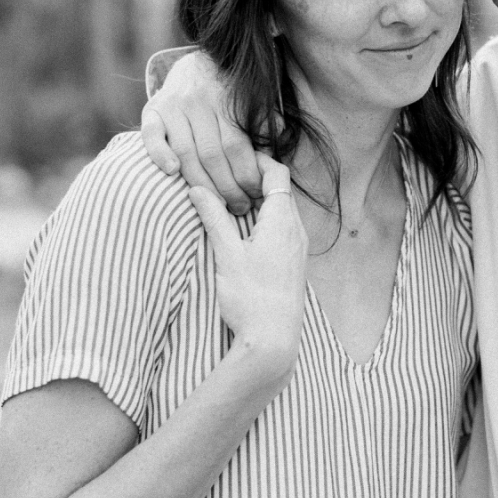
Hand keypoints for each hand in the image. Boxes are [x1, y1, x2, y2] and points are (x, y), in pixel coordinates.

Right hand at [141, 50, 262, 213]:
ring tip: (218, 205)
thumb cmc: (231, 90)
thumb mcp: (252, 97)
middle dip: (228, 187)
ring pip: (186, 152)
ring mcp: (173, 104)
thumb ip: (264, 122)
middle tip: (240, 208)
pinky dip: (159, 153)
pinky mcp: (151, 109)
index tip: (257, 195)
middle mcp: (199, 100)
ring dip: (201, 184)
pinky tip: (171, 172)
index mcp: (227, 97)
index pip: (237, 146)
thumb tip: (274, 153)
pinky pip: (151, 134)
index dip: (247, 174)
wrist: (198, 62)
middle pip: (212, 154)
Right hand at [187, 155, 307, 382]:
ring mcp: (298, 248)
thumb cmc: (250, 297)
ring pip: (282, 211)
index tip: (233, 157)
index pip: (277, 173)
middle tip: (225, 176)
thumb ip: (213, 218)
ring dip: (259, 202)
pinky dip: (265, 221)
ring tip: (230, 202)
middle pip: (280, 190)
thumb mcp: (226, 253)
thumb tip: (198, 188)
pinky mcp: (294, 264)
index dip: (257, 160)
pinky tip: (244, 232)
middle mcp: (297, 230)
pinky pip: (284, 230)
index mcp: (283, 221)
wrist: (272, 341)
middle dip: (254, 179)